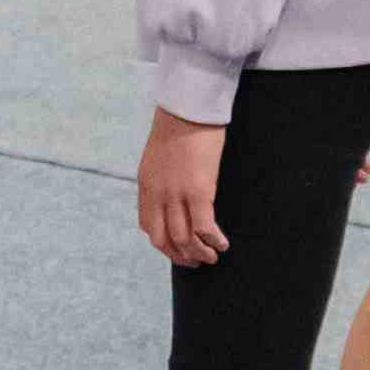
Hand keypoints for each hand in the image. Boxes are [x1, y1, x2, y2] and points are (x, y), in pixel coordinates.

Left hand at [134, 109, 228, 265]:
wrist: (187, 107)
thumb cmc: (179, 126)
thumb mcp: (158, 156)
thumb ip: (161, 178)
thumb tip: (172, 194)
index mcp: (146, 185)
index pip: (148, 226)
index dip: (163, 243)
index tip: (177, 248)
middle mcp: (157, 194)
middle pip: (163, 239)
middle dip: (180, 256)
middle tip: (195, 262)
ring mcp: (176, 194)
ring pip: (184, 239)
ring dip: (198, 254)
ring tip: (212, 257)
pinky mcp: (199, 191)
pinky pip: (204, 227)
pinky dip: (213, 241)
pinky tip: (222, 244)